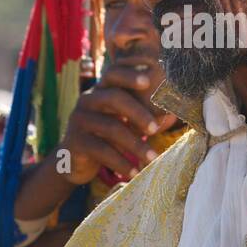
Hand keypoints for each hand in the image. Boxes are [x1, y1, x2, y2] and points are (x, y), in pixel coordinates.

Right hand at [61, 62, 172, 185]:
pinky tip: (135, 172)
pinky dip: (121, 163)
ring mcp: (79, 119)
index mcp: (101, 90)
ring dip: (136, 145)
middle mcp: (87, 100)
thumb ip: (144, 116)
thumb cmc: (108, 138)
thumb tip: (170, 113)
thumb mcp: (125, 124)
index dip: (129, 75)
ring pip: (111, 127)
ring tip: (153, 158)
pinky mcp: (75, 141)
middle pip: (114, 98)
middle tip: (156, 130)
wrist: (76, 162)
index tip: (148, 81)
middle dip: (139, 113)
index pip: (113, 73)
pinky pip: (102, 150)